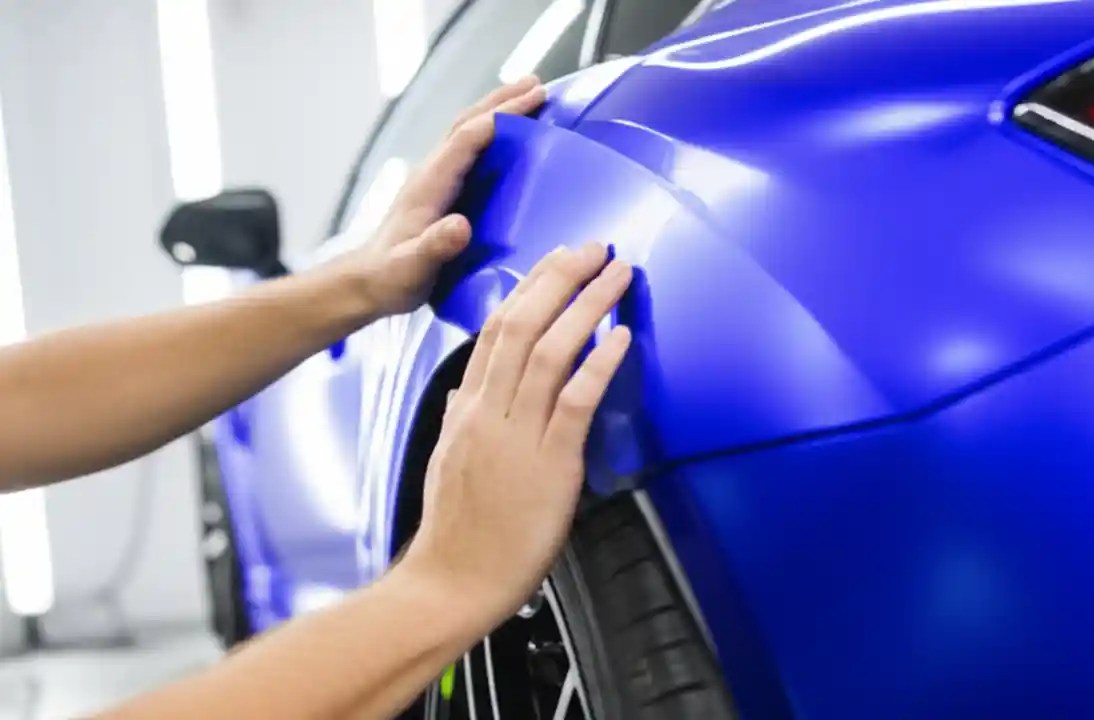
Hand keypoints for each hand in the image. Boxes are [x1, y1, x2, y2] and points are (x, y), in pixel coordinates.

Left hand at [336, 75, 547, 317]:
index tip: (532, 101)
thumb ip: (435, 246)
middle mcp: (432, 172)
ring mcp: (436, 178)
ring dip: (498, 110)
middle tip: (538, 84)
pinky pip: (470, 150)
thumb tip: (461, 226)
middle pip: (467, 123)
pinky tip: (511, 135)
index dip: (500, 117)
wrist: (369, 282)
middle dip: (502, 101)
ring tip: (529, 96)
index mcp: (430, 183)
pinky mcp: (443, 189)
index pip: (467, 138)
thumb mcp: (412, 267)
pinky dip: (492, 132)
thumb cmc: (392, 277)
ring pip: (468, 131)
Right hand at [399, 243, 632, 631]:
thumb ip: (463, 419)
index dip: (529, 287)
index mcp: (466, 407)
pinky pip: (575, 401)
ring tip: (616, 276)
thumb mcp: (448, 460)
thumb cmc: (456, 531)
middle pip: (522, 324)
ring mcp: (517, 435)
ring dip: (588, 305)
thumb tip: (470, 392)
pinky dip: (599, 363)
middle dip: (561, 278)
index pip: (495, 329)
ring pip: (550, 351)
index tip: (556, 259)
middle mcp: (488, 410)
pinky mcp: (549, 464)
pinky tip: (620, 336)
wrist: (450, 583)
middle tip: (594, 248)